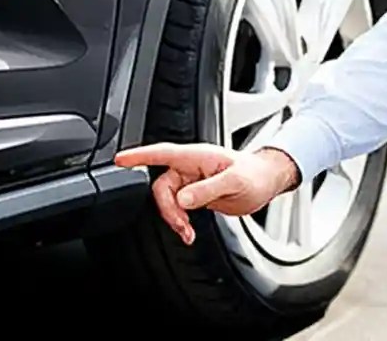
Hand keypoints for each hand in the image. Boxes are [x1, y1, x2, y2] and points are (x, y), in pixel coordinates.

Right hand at [114, 142, 299, 244]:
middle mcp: (190, 167)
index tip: (120, 161)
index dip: (139, 156)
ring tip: (188, 232)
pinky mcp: (194, 195)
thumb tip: (183, 199)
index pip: (162, 153)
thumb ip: (208, 189)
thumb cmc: (256, 175)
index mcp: (197, 157)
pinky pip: (177, 208)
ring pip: (168, 200)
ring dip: (175, 219)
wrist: (266, 183)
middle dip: (168, 209)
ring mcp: (191, 181)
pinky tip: (189, 231)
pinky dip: (180, 222)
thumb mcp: (235, 183)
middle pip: (161, 186)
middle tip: (182, 225)